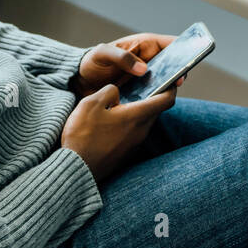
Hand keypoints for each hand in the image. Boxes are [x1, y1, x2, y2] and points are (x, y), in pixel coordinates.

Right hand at [60, 82, 177, 185]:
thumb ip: (108, 91)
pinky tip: (112, 121)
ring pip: (144, 122)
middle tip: (141, 86)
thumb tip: (117, 93)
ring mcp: (134, 145)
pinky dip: (129, 124)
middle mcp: (141, 131)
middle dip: (151, 97)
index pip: (167, 100)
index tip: (171, 79)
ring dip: (138, 111)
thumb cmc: (83, 135)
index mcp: (137, 116)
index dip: (171, 87)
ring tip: (120, 103)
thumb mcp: (91, 103)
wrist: (76, 168)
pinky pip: (134, 133)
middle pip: (155, 110)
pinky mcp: (126, 153)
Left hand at [70, 33, 183, 99]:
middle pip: (173, 65)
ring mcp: (147, 77)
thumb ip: (122, 58)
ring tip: (164, 94)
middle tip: (176, 82)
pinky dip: (157, 99)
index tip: (185, 62)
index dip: (182, 51)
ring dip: (167, 88)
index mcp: (144, 45)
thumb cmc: (91, 62)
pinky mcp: (142, 92)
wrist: (81, 82)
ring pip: (166, 81)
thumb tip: (144, 69)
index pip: (170, 44)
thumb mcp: (102, 54)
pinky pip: (155, 95)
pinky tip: (154, 104)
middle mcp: (149, 60)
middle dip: (178, 72)